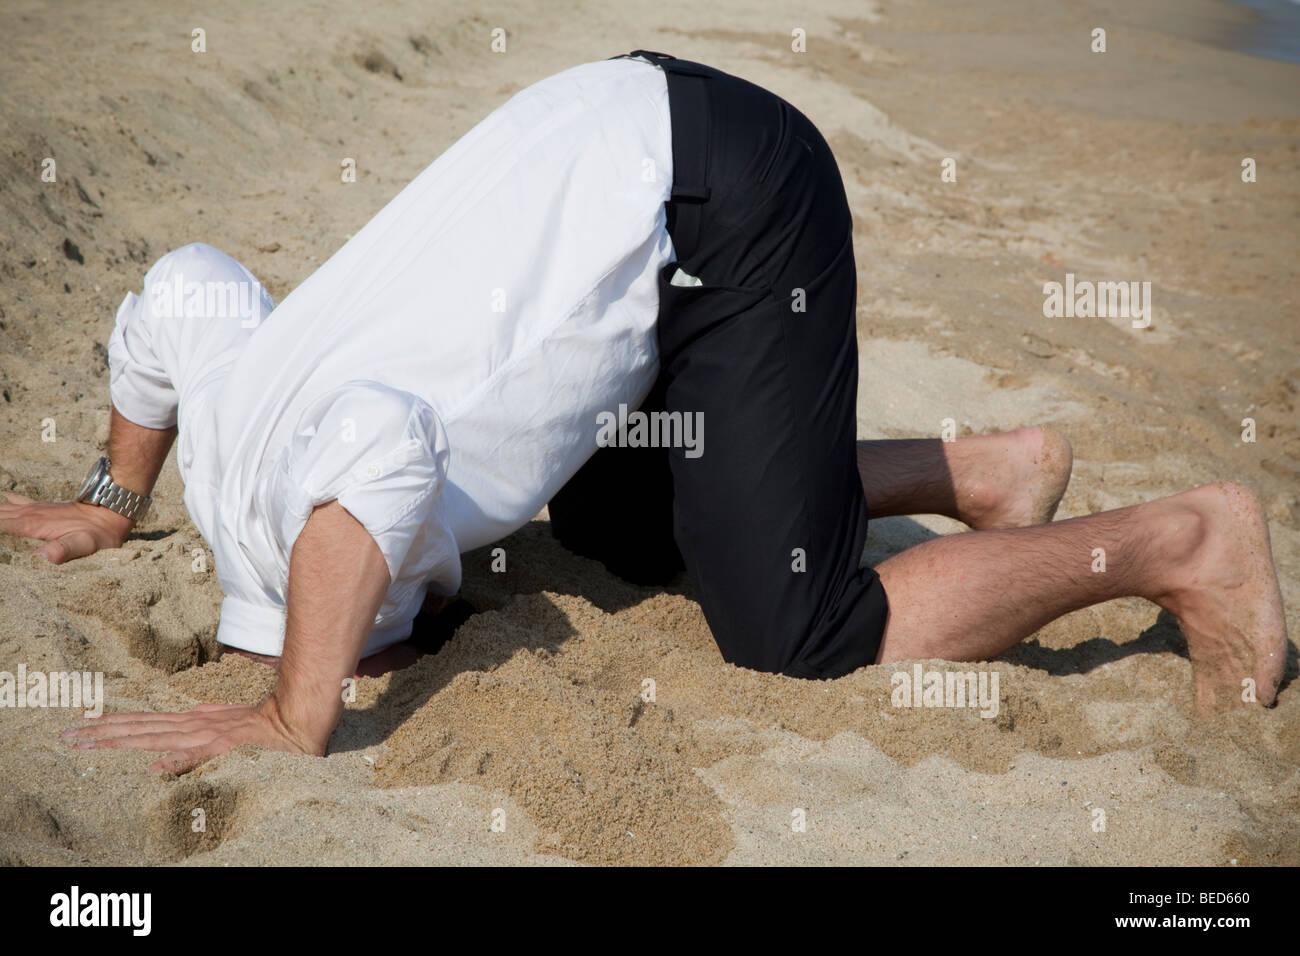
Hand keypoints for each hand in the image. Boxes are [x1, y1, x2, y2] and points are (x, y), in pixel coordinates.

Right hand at [0, 492, 133, 562]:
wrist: (111, 511)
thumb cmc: (98, 533)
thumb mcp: (83, 545)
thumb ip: (63, 551)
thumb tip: (42, 557)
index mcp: (29, 525)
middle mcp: (26, 514)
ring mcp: (32, 508)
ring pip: (0, 507)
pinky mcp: (39, 508)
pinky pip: (13, 502)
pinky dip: (2, 502)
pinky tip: (2, 497)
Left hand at [61, 697, 322, 773]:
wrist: (297, 720)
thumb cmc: (264, 726)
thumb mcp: (226, 728)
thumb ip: (199, 733)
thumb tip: (166, 756)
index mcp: (191, 723)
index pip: (142, 724)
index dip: (111, 726)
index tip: (80, 728)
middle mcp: (192, 726)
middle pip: (138, 728)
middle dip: (101, 732)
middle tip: (66, 736)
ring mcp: (206, 736)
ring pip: (155, 736)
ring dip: (119, 739)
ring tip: (87, 742)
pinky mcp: (226, 747)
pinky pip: (199, 754)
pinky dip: (178, 758)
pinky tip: (155, 765)